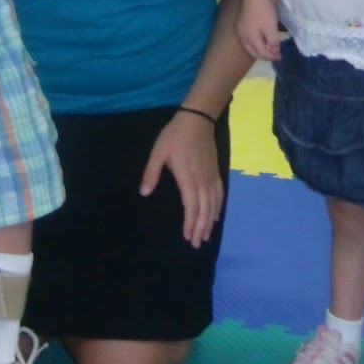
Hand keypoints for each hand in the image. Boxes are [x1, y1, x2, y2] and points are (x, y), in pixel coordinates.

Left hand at [140, 111, 223, 247]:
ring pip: (213, 204)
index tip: (188, 236)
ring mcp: (211, 177)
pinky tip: (216, 216)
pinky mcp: (216, 172)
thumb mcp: (158, 152)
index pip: (191, 206)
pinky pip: (220, 194)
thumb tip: (144, 193)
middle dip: (201, 228)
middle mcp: (202, 180)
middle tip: (197, 243)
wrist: (197, 119)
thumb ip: (151, 173)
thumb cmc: (175, 136)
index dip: (190, 223)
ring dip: (210, 222)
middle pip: (204, 209)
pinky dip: (218, 208)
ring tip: (206, 236)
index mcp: (187, 178)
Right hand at [235, 0, 281, 61]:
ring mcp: (239, 31)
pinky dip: (254, 43)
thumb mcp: (271, 28)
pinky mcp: (239, 24)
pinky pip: (247, 39)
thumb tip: (274, 53)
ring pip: (249, 46)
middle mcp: (242, 37)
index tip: (280, 57)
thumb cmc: (264, 11)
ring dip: (258, 49)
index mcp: (250, 39)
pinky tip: (260, 39)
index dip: (271, 56)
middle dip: (264, 55)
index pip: (262, 53)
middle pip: (253, 52)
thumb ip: (273, 42)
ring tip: (268, 49)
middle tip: (274, 55)